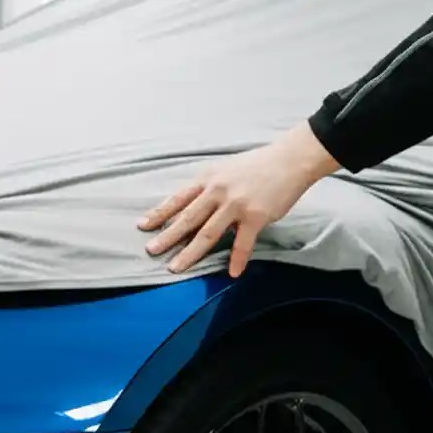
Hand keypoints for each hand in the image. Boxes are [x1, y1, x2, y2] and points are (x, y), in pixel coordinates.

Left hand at [139, 122, 339, 275]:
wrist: (290, 160)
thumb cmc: (257, 165)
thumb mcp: (224, 170)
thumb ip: (208, 188)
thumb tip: (190, 206)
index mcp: (208, 179)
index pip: (178, 199)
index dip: (159, 213)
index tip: (143, 226)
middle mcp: (217, 191)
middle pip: (187, 219)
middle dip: (167, 236)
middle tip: (151, 250)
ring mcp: (236, 205)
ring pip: (208, 234)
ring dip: (190, 253)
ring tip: (175, 267)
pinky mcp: (256, 216)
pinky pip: (243, 243)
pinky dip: (236, 260)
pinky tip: (232, 273)